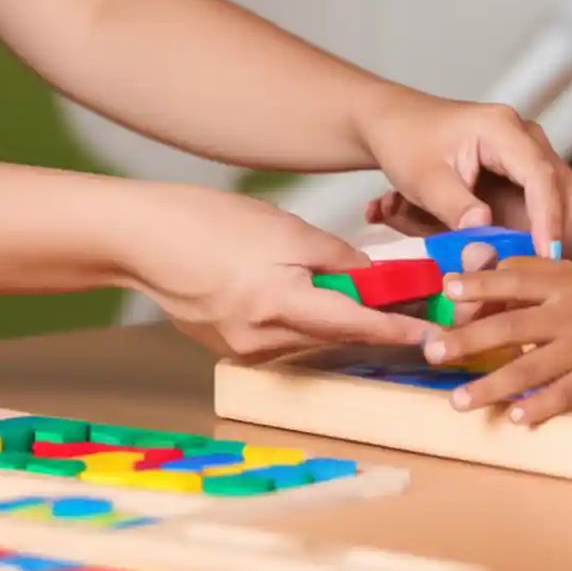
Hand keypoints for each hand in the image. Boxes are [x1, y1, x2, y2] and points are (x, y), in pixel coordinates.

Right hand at [124, 186, 434, 361]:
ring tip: (355, 290)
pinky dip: (301, 319)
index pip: (357, 325)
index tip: (433, 335)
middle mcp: (262, 339)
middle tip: (409, 303)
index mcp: (280, 305)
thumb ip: (336, 258)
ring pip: (309, 336)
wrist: (139, 240)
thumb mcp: (284, 229)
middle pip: (336, 334)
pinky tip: (299, 295)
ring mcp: (242, 349)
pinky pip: (281, 337)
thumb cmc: (207, 222)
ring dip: (335, 318)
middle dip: (373, 321)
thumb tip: (376, 280)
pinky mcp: (228, 347)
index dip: (399, 330)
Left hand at [358, 93, 571, 260]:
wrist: (398, 124)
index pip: (540, 175)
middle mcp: (527, 138)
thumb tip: (484, 232)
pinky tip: (558, 263)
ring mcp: (531, 155)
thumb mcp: (423, 178)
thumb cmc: (407, 145)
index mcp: (502, 130)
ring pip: (566, 196)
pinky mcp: (527, 175)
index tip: (548, 255)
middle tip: (558, 275)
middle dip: (566, 231)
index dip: (548, 217)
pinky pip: (552, 203)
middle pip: (564, 186)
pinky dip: (557, 231)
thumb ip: (453, 205)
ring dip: (567, 234)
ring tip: (559, 275)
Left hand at [420, 242, 571, 424]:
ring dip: (491, 386)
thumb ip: (548, 269)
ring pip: (530, 368)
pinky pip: (568, 393)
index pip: (512, 279)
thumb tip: (507, 270)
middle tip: (431, 351)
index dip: (478, 283)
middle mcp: (568, 312)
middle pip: (508, 326)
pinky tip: (517, 419)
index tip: (446, 288)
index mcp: (565, 280)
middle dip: (466, 340)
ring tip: (459, 400)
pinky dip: (541, 407)